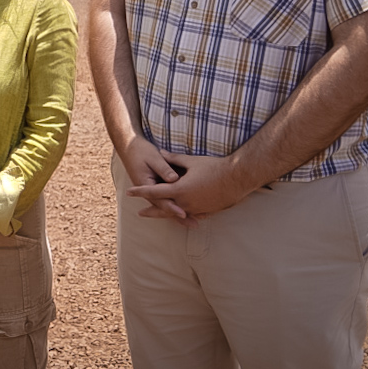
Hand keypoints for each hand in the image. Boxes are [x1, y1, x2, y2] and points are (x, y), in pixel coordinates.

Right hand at [119, 133, 191, 223]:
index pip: (160, 200)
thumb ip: (164, 168)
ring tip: (194, 222)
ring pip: (167, 205)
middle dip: (179, 217)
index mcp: (145, 184)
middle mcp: (148, 192)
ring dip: (180, 214)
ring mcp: (153, 191)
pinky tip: (190, 210)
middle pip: (165, 207)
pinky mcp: (158, 189)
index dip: (172, 207)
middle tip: (193, 224)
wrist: (130, 148)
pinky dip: (178, 205)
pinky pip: (168, 199)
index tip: (183, 213)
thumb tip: (175, 179)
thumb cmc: (141, 151)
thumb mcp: (153, 157)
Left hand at [127, 153, 255, 219]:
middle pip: (163, 208)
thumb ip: (174, 159)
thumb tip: (161, 153)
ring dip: (166, 214)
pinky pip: (191, 214)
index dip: (140, 191)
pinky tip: (181, 215)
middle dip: (151, 210)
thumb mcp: (191, 161)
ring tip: (158, 215)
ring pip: (178, 214)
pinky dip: (183, 215)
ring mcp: (197, 208)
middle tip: (140, 213)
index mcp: (180, 190)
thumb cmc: (214, 167)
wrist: (238, 178)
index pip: (154, 191)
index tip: (129, 192)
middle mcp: (186, 202)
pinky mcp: (207, 211)